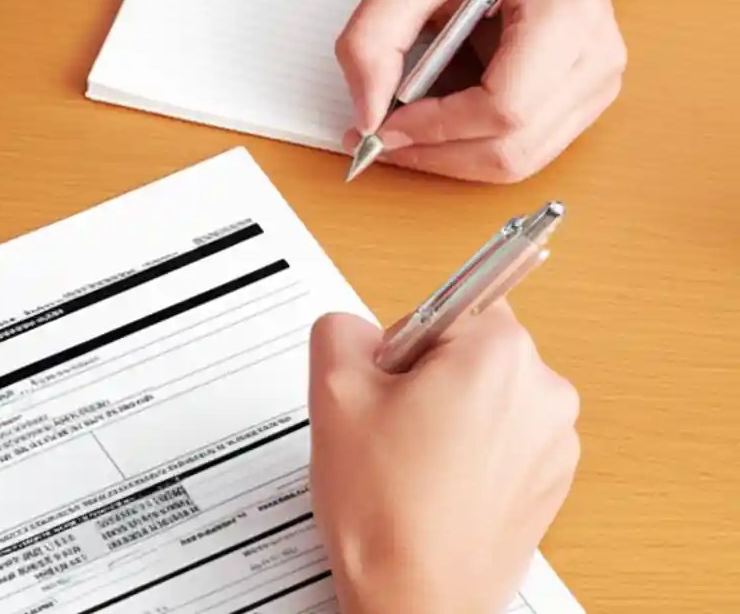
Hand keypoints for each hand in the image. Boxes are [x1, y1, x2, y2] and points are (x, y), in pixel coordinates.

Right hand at [308, 302, 579, 613]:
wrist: (417, 600)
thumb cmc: (386, 513)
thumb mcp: (332, 392)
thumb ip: (340, 330)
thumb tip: (358, 331)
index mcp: (499, 354)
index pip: (450, 304)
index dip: (405, 341)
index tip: (390, 378)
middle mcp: (544, 391)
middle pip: (472, 349)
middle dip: (426, 376)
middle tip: (387, 425)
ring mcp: (555, 441)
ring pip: (488, 395)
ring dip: (450, 414)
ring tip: (409, 462)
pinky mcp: (551, 480)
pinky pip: (504, 439)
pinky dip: (471, 452)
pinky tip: (434, 484)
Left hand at [336, 0, 626, 182]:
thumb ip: (374, 37)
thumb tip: (367, 114)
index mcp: (566, 13)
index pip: (505, 108)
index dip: (436, 129)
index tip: (383, 125)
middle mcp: (596, 56)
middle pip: (512, 150)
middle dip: (435, 154)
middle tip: (378, 139)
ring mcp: (596, 83)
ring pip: (518, 162)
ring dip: (449, 157)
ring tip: (403, 128)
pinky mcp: (583, 98)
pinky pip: (525, 149)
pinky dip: (470, 147)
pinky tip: (437, 119)